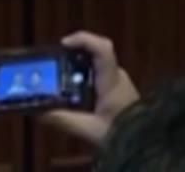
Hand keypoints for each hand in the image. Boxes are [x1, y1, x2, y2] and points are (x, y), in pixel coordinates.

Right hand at [41, 31, 139, 146]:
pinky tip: (77, 97)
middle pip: (95, 54)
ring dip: (79, 70)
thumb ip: (63, 120)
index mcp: (112, 81)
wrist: (145, 146)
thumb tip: (38, 112)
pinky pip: (101, 77)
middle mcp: (118, 77)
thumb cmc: (122, 135)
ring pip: (97, 67)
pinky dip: (86, 80)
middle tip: (54, 67)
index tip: (64, 44)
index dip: (83, 39)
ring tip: (61, 84)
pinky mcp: (122, 92)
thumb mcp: (89, 131)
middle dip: (73, 56)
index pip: (102, 48)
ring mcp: (122, 83)